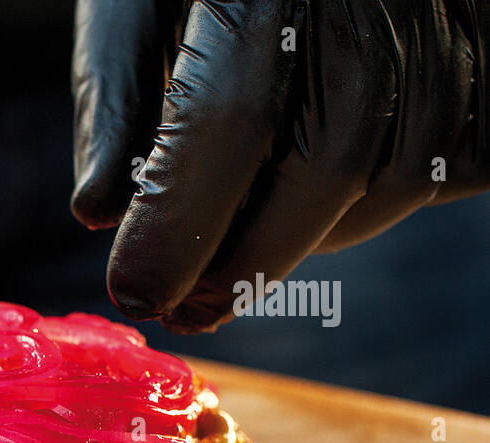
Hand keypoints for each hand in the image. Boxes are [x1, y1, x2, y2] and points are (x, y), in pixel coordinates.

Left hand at [71, 0, 489, 331]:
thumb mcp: (133, 3)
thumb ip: (115, 99)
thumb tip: (97, 211)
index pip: (229, 120)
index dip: (180, 223)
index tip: (136, 293)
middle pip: (326, 165)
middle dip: (245, 259)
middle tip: (183, 307)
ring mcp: (444, 30)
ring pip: (388, 181)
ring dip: (304, 240)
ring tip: (236, 249)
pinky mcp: (486, 65)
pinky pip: (437, 171)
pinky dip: (365, 209)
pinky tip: (306, 201)